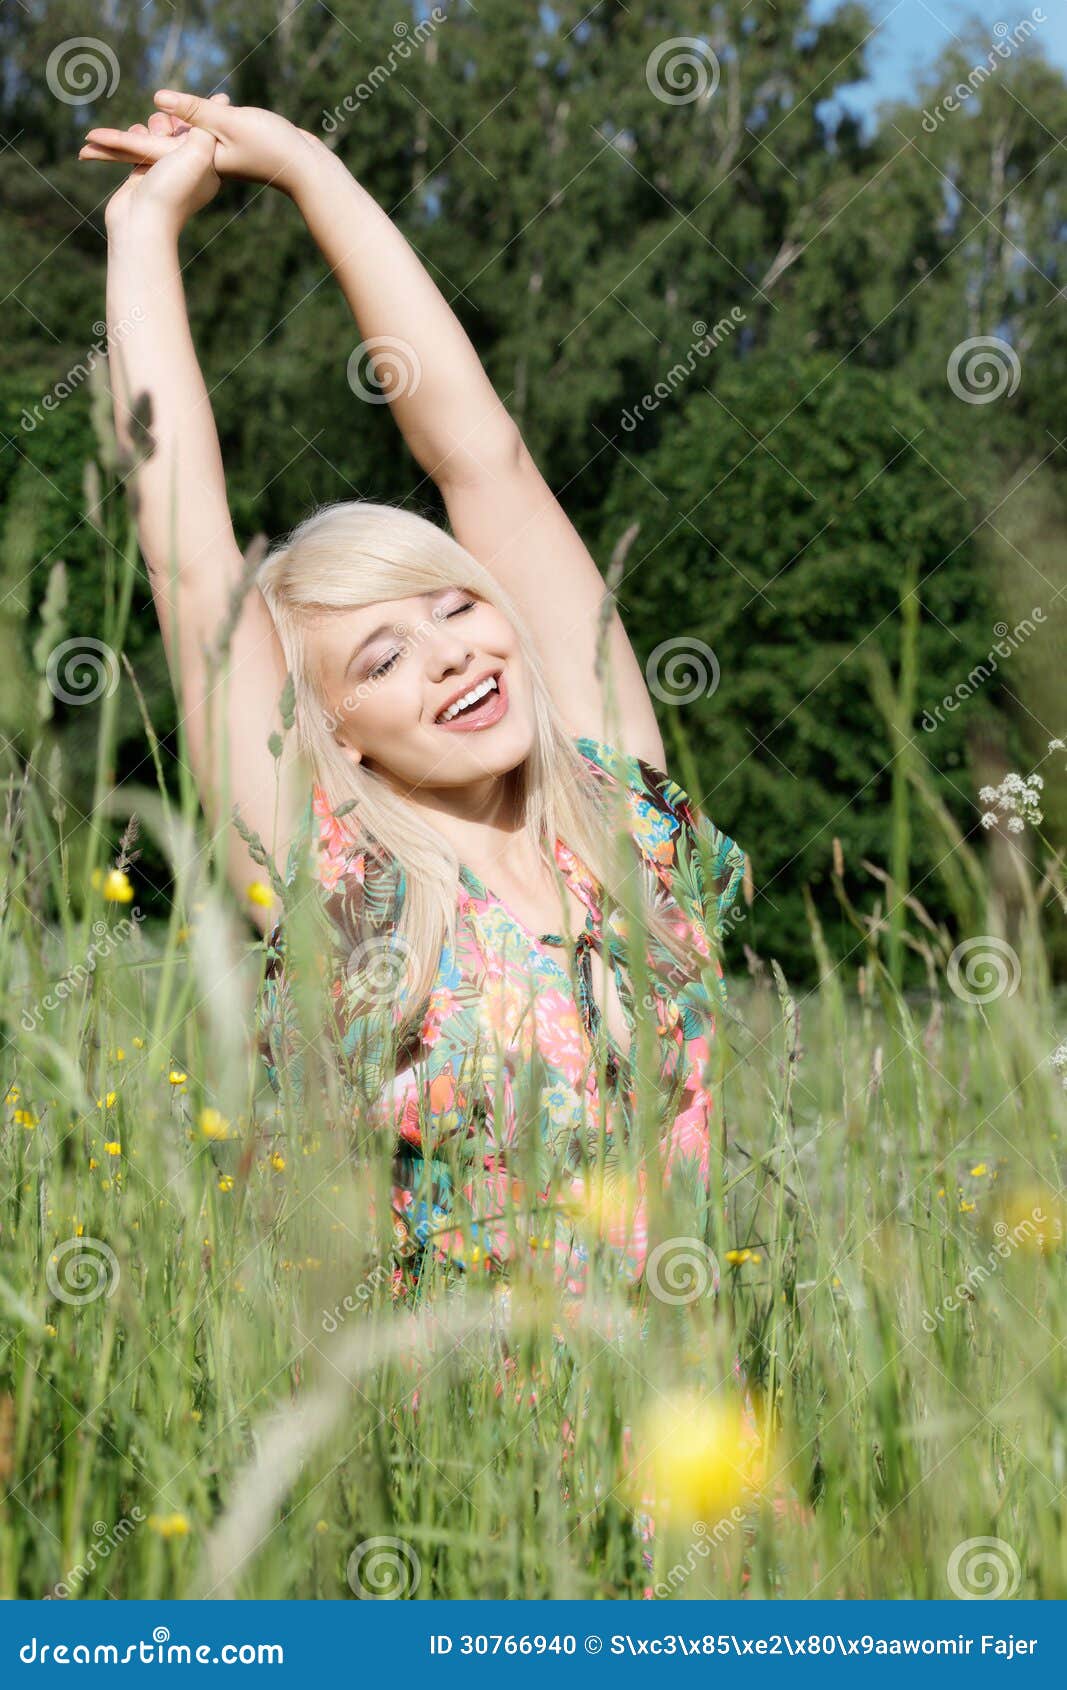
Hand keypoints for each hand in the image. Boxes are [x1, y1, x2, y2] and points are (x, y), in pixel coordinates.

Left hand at [80, 89, 329, 202]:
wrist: (303, 170)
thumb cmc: (271, 146)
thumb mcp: (228, 125)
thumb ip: (193, 112)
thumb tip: (156, 101)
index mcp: (193, 161)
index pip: (146, 151)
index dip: (116, 145)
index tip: (87, 145)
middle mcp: (196, 168)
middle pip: (150, 155)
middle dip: (122, 149)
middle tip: (87, 147)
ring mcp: (207, 166)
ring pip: (167, 150)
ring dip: (148, 140)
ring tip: (121, 136)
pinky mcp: (219, 159)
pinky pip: (187, 147)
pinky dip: (174, 135)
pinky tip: (169, 126)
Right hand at [81, 97, 227, 236]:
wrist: (141, 222)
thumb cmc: (173, 189)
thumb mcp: (199, 154)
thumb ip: (207, 126)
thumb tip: (222, 99)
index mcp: (209, 167)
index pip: (204, 130)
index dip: (192, 119)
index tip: (182, 122)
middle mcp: (188, 170)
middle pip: (176, 129)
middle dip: (163, 124)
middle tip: (162, 133)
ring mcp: (165, 172)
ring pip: (154, 135)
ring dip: (143, 130)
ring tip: (141, 136)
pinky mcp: (142, 175)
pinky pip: (136, 145)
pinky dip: (127, 139)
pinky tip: (121, 140)